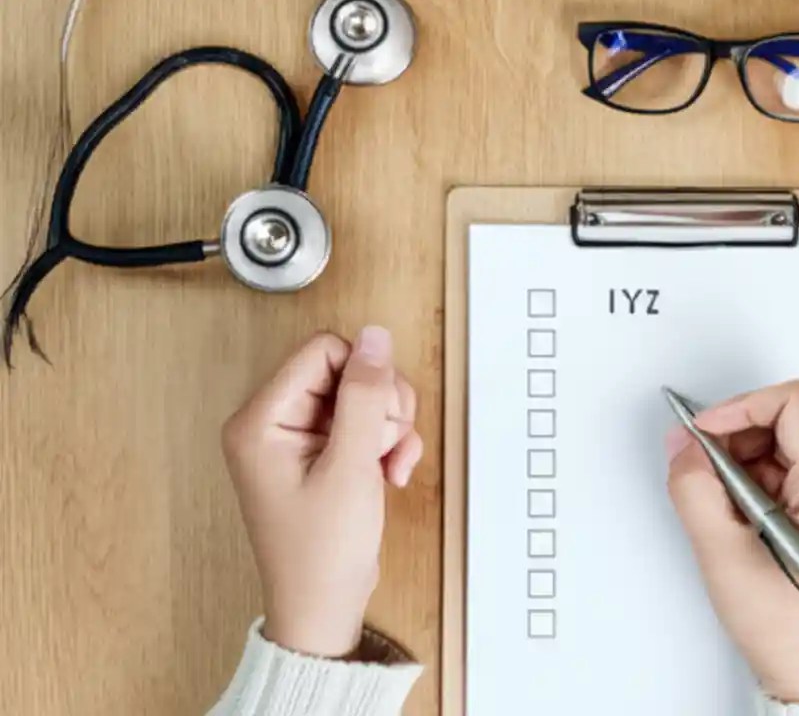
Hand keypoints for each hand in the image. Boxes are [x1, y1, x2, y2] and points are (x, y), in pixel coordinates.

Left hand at [221, 327, 422, 656]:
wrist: (323, 609)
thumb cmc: (323, 550)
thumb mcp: (350, 466)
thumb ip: (365, 396)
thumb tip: (375, 336)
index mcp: (261, 419)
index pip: (323, 352)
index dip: (364, 376)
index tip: (382, 418)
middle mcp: (274, 422)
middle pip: (347, 372)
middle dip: (382, 406)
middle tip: (387, 446)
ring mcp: (299, 440)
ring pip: (363, 397)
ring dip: (390, 428)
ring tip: (390, 466)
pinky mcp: (322, 456)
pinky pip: (365, 425)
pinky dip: (387, 445)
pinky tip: (390, 475)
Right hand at [665, 380, 798, 702]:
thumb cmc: (778, 627)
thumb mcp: (722, 555)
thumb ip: (695, 490)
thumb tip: (683, 444)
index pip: (797, 405)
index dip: (743, 406)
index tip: (705, 430)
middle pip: (793, 416)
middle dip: (739, 428)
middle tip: (703, 459)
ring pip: (785, 440)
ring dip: (741, 454)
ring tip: (716, 496)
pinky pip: (784, 468)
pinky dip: (749, 476)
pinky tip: (731, 510)